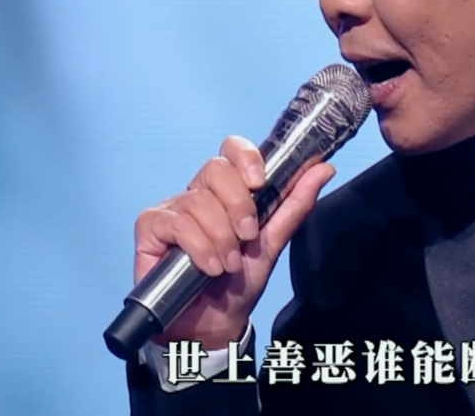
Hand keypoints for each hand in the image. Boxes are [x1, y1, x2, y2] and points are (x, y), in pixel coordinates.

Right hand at [133, 135, 334, 348]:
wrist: (214, 325)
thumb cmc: (239, 282)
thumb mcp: (273, 243)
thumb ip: (295, 204)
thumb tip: (323, 168)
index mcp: (227, 190)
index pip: (232, 149)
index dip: (246, 158)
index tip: (260, 183)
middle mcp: (198, 193)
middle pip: (215, 168)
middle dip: (238, 205)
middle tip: (247, 237)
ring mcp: (172, 208)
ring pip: (198, 201)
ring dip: (221, 238)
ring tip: (228, 264)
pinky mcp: (150, 227)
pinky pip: (176, 223)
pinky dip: (199, 247)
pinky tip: (209, 267)